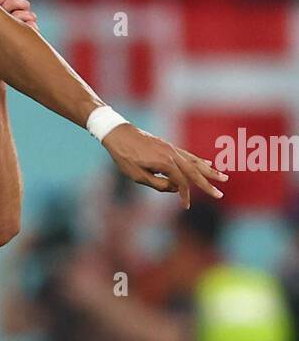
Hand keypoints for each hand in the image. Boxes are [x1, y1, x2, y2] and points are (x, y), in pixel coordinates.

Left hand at [102, 125, 226, 207]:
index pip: (181, 182)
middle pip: (194, 171)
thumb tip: (175, 188)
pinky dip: (199, 160)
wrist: (119, 134)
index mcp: (165, 163)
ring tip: (222, 176)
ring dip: (209, 170)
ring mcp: (172, 148)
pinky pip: (188, 155)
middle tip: (220, 194)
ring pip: (195, 161)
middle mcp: (172, 154)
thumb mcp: (137, 176)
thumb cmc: (125, 157)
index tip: (185, 206)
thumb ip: (158, 184)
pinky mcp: (169, 146)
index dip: (184, 195)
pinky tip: (207, 163)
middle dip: (208, 184)